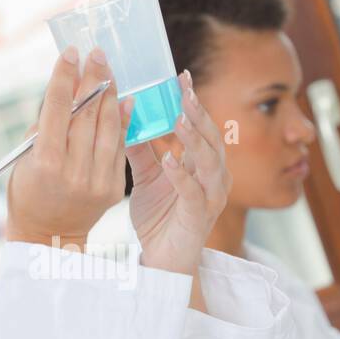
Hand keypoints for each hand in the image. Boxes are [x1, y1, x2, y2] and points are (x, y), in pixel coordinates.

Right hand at [5, 47, 132, 248]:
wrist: (48, 236)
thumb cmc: (28, 192)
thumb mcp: (25, 159)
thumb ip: (44, 127)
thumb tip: (65, 89)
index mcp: (46, 163)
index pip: (57, 109)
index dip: (64, 77)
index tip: (71, 52)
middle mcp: (73, 171)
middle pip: (86, 114)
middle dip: (92, 79)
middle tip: (97, 53)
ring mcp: (96, 181)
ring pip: (106, 128)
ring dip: (109, 95)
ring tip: (109, 71)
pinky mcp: (113, 187)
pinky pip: (119, 147)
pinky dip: (121, 121)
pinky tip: (123, 100)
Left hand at [126, 70, 230, 277]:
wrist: (161, 262)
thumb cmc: (159, 219)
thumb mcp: (146, 178)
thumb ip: (141, 150)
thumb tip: (125, 115)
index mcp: (203, 165)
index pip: (201, 127)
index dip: (193, 102)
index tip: (181, 76)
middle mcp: (214, 178)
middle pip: (212, 139)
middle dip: (199, 113)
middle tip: (183, 90)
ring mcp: (210, 198)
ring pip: (211, 163)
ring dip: (195, 139)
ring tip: (179, 119)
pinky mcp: (200, 218)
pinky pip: (194, 193)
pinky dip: (182, 175)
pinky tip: (170, 160)